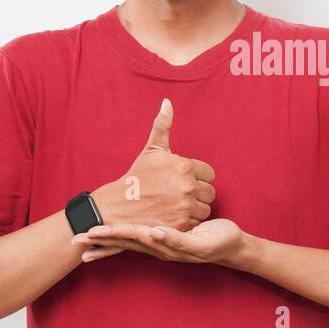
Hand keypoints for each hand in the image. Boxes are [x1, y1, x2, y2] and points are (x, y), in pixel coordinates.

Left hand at [72, 219, 244, 265]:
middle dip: (99, 243)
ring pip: (127, 242)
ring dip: (106, 242)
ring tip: (86, 243)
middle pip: (122, 242)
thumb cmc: (220, 242)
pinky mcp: (165, 237)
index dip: (109, 235)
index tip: (89, 234)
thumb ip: (178, 241)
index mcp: (162, 244)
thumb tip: (154, 233)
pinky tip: (115, 237)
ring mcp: (160, 243)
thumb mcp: (202, 242)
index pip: (129, 238)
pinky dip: (122, 238)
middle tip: (74, 241)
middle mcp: (157, 246)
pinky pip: (138, 237)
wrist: (233, 246)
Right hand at [89, 98, 215, 232]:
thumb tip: (167, 102)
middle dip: (197, 193)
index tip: (181, 180)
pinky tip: (173, 216)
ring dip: (194, 208)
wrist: (119, 205)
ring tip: (176, 205)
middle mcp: (188, 186)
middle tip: (178, 194)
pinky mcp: (181, 225)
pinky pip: (197, 223)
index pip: (209, 174)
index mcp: (185, 166)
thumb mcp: (151, 150)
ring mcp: (185, 207)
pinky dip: (188, 222)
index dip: (197, 177)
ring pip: (205, 209)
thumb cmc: (138, 176)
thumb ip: (163, 125)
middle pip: (210, 192)